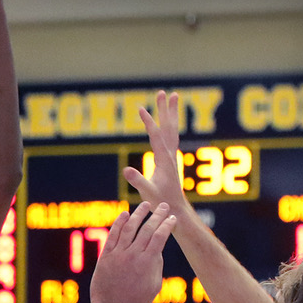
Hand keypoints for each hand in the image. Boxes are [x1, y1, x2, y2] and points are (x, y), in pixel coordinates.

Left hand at [88, 202, 175, 302]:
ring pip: (129, 228)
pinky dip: (119, 223)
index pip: (159, 237)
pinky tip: (125, 214)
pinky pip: (112, 235)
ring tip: (145, 205)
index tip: (173, 218)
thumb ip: (156, 264)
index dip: (167, 225)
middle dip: (157, 215)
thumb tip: (157, 248)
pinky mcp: (105, 256)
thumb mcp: (154, 284)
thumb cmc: (136, 301)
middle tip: (163, 206)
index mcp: (147, 263)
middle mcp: (132, 256)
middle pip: (146, 229)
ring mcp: (118, 255)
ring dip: (138, 214)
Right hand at [123, 91, 187, 211]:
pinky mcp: (170, 159)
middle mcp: (170, 154)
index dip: (149, 122)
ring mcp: (171, 156)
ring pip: (172, 129)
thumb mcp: (147, 192)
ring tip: (172, 97)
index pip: (156, 136)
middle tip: (163, 93)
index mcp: (164, 159)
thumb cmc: (161, 201)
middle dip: (165, 110)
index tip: (141, 109)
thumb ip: (138, 181)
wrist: (176, 209)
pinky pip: (171, 137)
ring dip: (171, 113)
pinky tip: (167, 122)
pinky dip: (169, 125)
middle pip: (168, 127)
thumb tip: (126, 170)